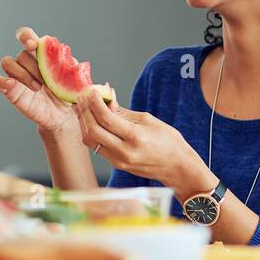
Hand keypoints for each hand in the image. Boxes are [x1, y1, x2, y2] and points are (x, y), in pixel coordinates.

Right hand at [0, 26, 76, 135]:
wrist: (65, 115)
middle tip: (46, 81)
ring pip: (8, 63)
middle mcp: (26, 62)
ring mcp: (17, 76)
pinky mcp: (10, 90)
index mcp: (40, 53)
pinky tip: (11, 85)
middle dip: (34, 67)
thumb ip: (71, 67)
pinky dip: (1, 81)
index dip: (25, 36)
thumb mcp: (75, 77)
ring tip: (37, 88)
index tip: (32, 44)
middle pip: (21, 54)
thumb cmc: (68, 93)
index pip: (26, 36)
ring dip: (23, 74)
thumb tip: (69, 61)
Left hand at [74, 89, 209, 193]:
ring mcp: (118, 160)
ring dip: (83, 122)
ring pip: (90, 140)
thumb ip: (123, 112)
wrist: (176, 167)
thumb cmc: (168, 141)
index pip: (106, 118)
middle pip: (93, 130)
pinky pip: (96, 146)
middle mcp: (124, 151)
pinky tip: (90, 120)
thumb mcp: (149, 120)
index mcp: (135, 137)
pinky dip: (90, 131)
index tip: (91, 91)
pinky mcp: (116, 164)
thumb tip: (106, 100)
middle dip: (85, 111)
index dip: (95, 103)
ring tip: (82, 106)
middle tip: (82, 96)